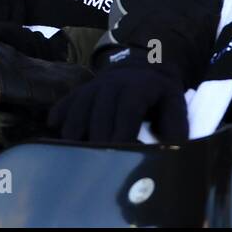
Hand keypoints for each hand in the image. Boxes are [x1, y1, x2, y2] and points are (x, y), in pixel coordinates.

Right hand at [48, 51, 187, 143]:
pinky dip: (59, 118)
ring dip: (75, 134)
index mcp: (137, 88)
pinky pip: (64, 104)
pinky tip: (56, 133)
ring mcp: (92, 87)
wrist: (142, 64)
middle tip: (97, 166)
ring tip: (76, 156)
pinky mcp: (79, 91)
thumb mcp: (174, 103)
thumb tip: (175, 149)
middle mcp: (111, 85)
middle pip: (100, 117)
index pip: (127, 112)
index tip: (120, 156)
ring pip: (78, 111)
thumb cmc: (159, 92)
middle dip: (98, 142)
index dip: (123, 135)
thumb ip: (176, 125)